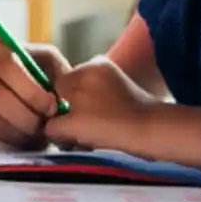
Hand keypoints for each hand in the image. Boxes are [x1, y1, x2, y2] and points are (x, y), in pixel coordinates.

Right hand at [0, 39, 70, 149]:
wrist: (33, 85)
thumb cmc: (45, 71)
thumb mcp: (52, 62)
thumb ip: (53, 72)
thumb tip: (61, 95)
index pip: (8, 68)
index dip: (31, 92)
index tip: (52, 107)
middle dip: (27, 115)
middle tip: (48, 124)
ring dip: (23, 129)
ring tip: (42, 129)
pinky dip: (15, 137)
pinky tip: (31, 134)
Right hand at [43, 57, 159, 152]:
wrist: (155, 133)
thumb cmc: (112, 127)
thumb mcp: (73, 128)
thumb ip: (52, 125)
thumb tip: (45, 127)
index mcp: (83, 69)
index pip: (53, 88)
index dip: (53, 110)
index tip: (59, 128)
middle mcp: (97, 65)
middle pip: (70, 92)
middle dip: (70, 113)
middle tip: (75, 135)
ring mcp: (114, 76)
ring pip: (86, 98)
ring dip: (84, 116)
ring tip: (91, 136)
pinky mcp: (127, 89)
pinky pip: (102, 101)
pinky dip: (99, 115)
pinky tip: (104, 131)